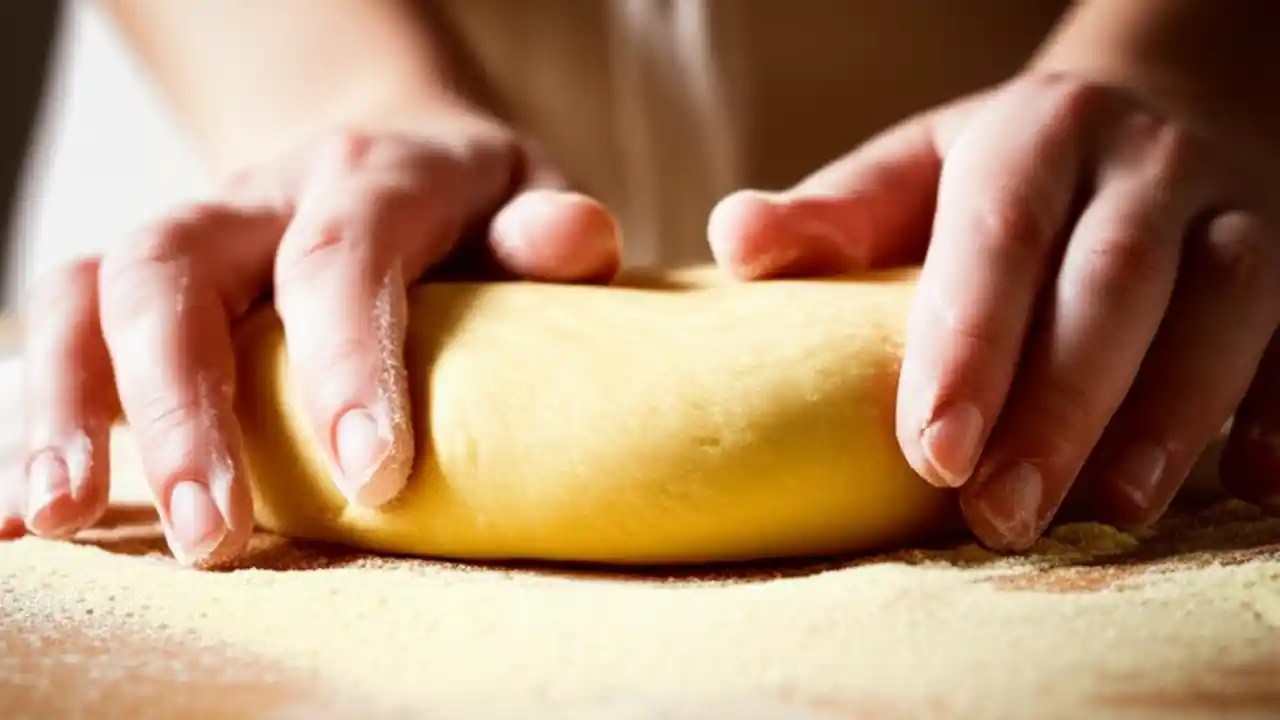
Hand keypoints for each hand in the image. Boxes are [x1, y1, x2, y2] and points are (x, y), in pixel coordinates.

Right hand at [2, 109, 621, 563]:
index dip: (347, 362)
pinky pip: (64, 326)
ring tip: (67, 520)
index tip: (374, 478)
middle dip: (184, 406)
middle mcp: (262, 194)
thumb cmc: (469, 205)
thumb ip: (550, 228)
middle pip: (180, 269)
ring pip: (96, 292)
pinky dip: (38, 413)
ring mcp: (193, 231)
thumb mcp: (525, 197)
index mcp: (371, 173)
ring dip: (71, 407)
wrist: (385, 154)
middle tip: (213, 536)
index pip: (344, 255)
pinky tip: (24, 515)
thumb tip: (578, 243)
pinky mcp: (143, 277)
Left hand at [709, 72, 1279, 549]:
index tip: (931, 450)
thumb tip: (732, 240)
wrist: (1170, 97)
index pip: (997, 238)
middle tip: (1001, 515)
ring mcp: (1237, 209)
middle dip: (1060, 406)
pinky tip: (1254, 485)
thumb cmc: (1017, 162)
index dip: (969, 344)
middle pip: (1110, 284)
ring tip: (1112, 512)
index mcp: (1035, 138)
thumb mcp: (923, 163)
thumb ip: (835, 213)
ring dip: (1172, 416)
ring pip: (1221, 308)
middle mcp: (1143, 166)